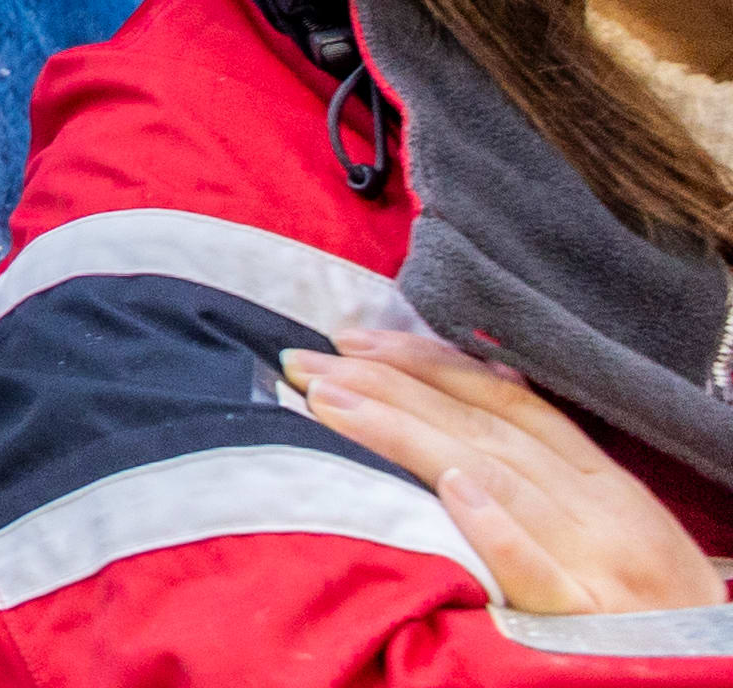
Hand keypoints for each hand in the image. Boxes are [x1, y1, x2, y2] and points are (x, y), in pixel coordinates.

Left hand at [290, 328, 723, 618]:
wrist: (715, 678)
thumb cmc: (654, 605)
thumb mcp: (619, 524)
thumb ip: (554, 462)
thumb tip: (492, 389)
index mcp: (605, 485)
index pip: (505, 404)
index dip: (426, 364)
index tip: (350, 341)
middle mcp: (601, 514)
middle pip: (482, 431)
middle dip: (387, 388)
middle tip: (303, 365)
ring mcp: (600, 570)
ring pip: (494, 482)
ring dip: (408, 437)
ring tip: (330, 405)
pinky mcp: (592, 627)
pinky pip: (543, 576)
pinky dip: (501, 531)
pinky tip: (455, 494)